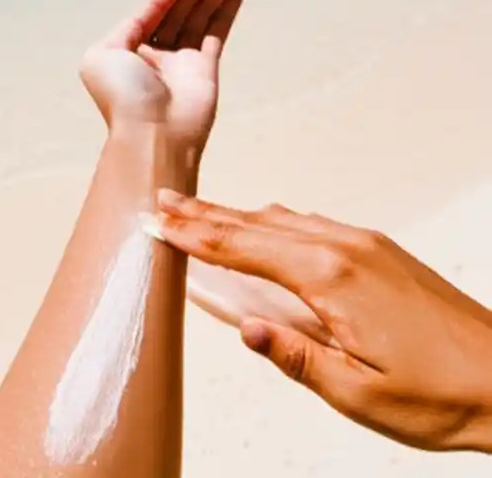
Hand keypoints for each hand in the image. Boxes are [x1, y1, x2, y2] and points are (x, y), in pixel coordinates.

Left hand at [80, 0, 242, 149]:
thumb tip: (147, 15)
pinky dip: (225, 13)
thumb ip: (124, 29)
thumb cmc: (124, 94)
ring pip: (198, 18)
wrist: (155, 133)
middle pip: (177, 11)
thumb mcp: (103, 55)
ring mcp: (180, 62)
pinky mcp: (205, 69)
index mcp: (125, 51)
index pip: (149, 12)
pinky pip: (216, 34)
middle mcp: (152, 55)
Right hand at [150, 189, 491, 451]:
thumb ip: (292, 356)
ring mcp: (367, 246)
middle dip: (204, 214)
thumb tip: (242, 327)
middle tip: (161, 201)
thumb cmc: (440, 396)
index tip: (156, 223)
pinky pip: (312, 226)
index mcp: (330, 278)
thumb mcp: (355, 393)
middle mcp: (346, 249)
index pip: (241, 249)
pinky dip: (272, 224)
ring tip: (198, 212)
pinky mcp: (382, 253)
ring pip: (283, 220)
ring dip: (236, 216)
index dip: (193, 237)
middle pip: (256, 223)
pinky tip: (262, 229)